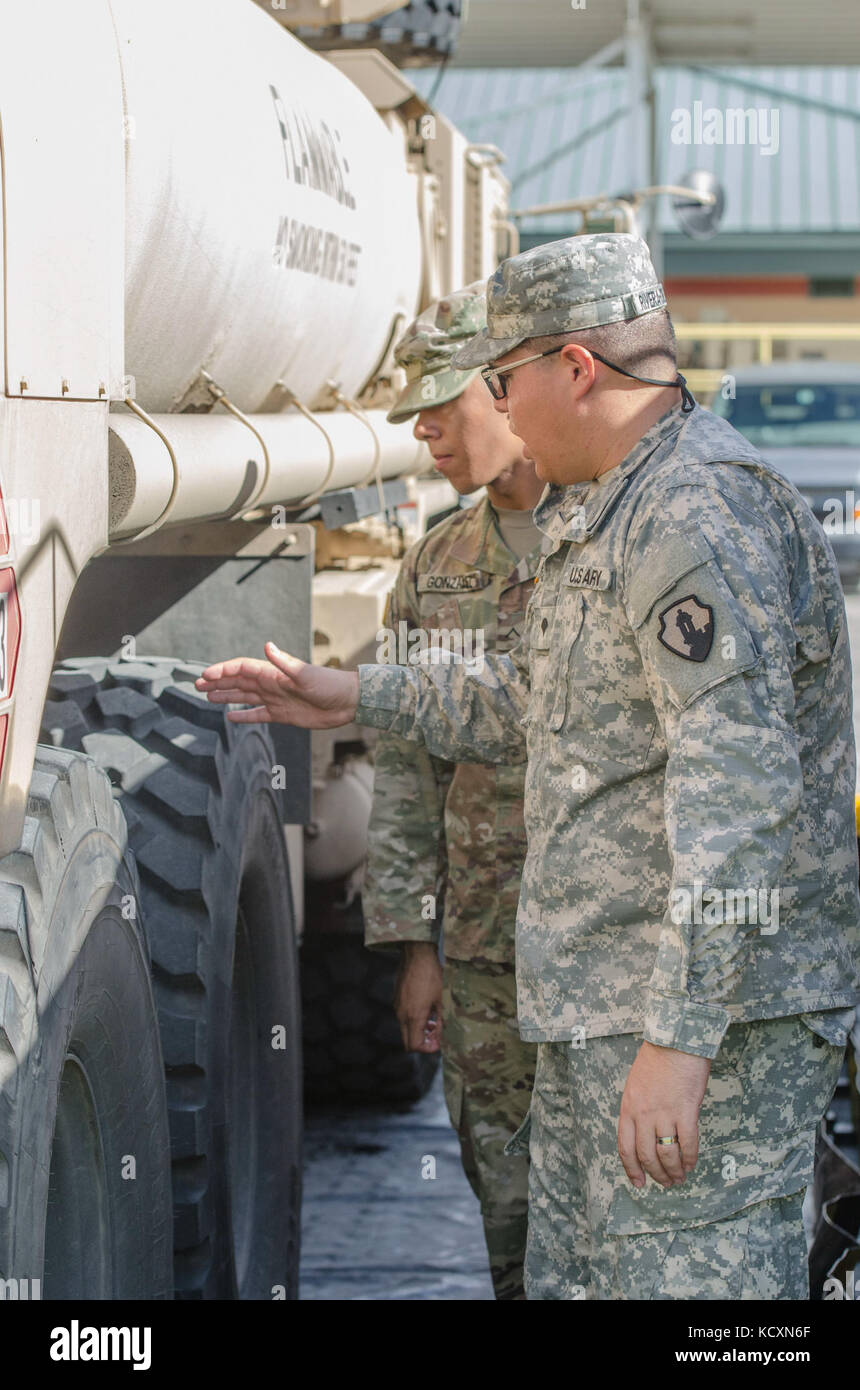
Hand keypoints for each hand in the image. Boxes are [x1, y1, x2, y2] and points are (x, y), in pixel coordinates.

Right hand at [195, 642, 358, 727]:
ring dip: (226, 695)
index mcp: (273, 673)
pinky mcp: (282, 714)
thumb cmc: (329, 685)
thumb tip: (267, 646)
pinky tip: (230, 717)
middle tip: (197, 685)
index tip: (205, 676)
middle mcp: (271, 684)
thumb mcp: (306, 674)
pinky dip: (244, 716)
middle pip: (238, 681)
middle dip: (218, 682)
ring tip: (207, 697)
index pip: (242, 668)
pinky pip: (258, 714)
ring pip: (244, 696)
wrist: (348, 703)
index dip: (223, 671)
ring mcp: (276, 699)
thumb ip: (284, 662)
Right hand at [395, 943, 442, 1052]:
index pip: (414, 1046)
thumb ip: (441, 1021)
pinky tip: (424, 1008)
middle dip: (422, 1042)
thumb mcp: (441, 1000)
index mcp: (414, 1016)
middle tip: (435, 1034)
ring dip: (417, 1030)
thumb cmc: (432, 976)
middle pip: (407, 1041)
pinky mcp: (396, 998)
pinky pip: (402, 1016)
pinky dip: (412, 1019)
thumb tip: (441, 1036)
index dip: (427, 1049)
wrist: (418, 954)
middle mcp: (402, 1014)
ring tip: (432, 1019)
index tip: (437, 1043)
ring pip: (405, 1028)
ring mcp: (397, 1006)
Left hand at [617, 1041, 710, 1188]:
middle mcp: (643, 1114)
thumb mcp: (636, 1084)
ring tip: (680, 1178)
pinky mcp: (686, 1110)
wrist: (675, 1039)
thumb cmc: (657, 1058)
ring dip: (674, 1171)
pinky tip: (692, 1164)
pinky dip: (690, 1158)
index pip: (625, 1147)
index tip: (639, 1183)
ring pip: (667, 1154)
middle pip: (646, 1155)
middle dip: (656, 1175)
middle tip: (665, 1183)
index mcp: (628, 1107)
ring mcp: (664, 1113)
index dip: (632, 1169)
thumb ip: (638, 1110)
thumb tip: (646, 1134)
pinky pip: (688, 1143)